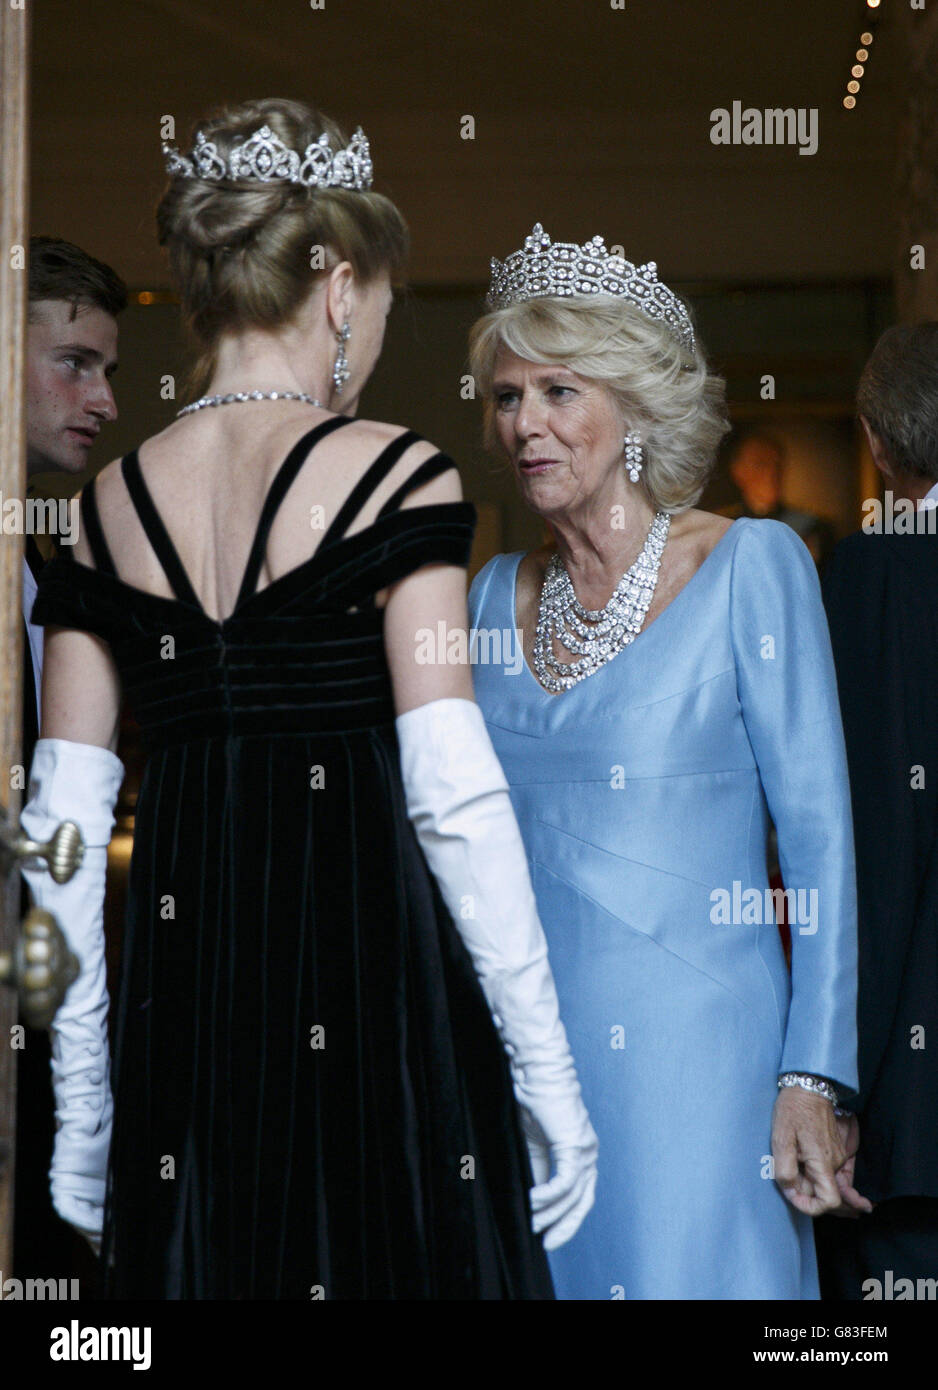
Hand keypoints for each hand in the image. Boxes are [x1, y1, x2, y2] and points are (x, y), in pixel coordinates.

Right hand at [522, 1107, 597, 1250]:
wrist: (534, 1072)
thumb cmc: (531, 1099)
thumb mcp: (531, 1143)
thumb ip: (535, 1170)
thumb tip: (529, 1199)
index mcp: (579, 1152)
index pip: (578, 1195)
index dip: (564, 1218)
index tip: (546, 1236)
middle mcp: (588, 1153)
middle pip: (583, 1202)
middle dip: (565, 1226)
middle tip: (546, 1243)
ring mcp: (584, 1149)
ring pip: (572, 1196)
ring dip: (549, 1213)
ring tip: (528, 1221)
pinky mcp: (574, 1145)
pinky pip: (565, 1182)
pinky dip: (547, 1196)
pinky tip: (530, 1202)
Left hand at [771, 1087, 871, 1216]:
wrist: (809, 1086)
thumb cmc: (793, 1110)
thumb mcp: (781, 1139)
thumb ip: (785, 1169)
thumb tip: (790, 1190)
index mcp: (823, 1162)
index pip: (829, 1201)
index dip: (810, 1205)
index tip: (792, 1194)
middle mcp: (835, 1162)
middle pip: (821, 1191)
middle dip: (801, 1188)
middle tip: (783, 1170)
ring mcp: (837, 1156)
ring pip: (821, 1180)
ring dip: (803, 1177)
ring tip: (789, 1158)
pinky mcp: (835, 1149)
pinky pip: (823, 1168)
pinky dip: (809, 1168)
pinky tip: (796, 1154)